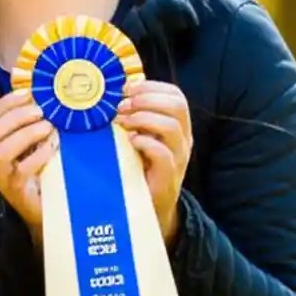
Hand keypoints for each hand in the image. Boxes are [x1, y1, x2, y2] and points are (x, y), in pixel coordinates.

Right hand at [0, 90, 58, 246]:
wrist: (46, 210)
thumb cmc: (41, 172)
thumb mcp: (32, 145)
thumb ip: (31, 124)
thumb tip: (43, 95)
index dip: (4, 104)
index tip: (27, 93)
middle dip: (15, 116)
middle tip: (40, 111)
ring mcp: (2, 178)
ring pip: (0, 152)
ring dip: (25, 134)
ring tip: (48, 127)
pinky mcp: (17, 191)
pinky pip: (21, 171)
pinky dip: (38, 155)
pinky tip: (52, 146)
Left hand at [116, 80, 192, 244]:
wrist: (149, 208)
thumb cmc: (140, 170)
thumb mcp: (140, 139)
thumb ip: (135, 119)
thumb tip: (113, 96)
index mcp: (178, 126)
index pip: (176, 95)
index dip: (152, 87)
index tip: (127, 88)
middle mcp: (183, 139)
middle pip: (177, 105)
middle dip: (147, 99)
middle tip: (121, 105)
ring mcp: (178, 158)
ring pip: (172, 126)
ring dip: (143, 118)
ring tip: (122, 123)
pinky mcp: (168, 177)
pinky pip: (163, 154)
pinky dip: (145, 143)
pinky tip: (130, 142)